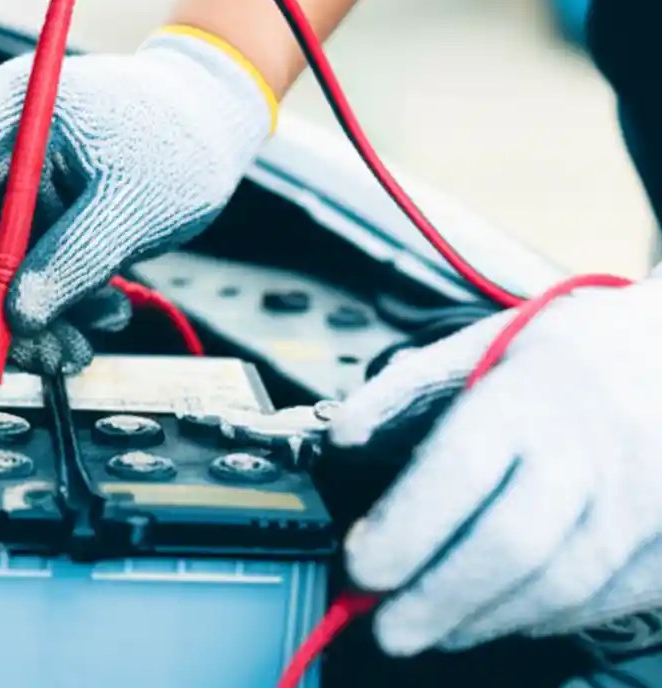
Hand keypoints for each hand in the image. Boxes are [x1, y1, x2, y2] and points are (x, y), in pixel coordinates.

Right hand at [0, 27, 275, 373]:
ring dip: (37, 313)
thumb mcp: (134, 206)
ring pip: (2, 260)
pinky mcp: (36, 206)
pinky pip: (31, 262)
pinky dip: (60, 297)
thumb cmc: (180, 141)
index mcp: (16, 110)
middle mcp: (2, 138)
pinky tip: (100, 315)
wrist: (211, 122)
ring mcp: (17, 175)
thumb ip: (77, 258)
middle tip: (32, 354)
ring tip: (78, 347)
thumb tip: (21, 315)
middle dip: (0, 301)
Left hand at [328, 271, 661, 656]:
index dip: (405, 528)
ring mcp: (643, 499)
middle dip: (437, 600)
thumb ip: (408, 387)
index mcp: (532, 394)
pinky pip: (609, 599)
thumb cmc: (575, 350)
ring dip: (486, 621)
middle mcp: (591, 450)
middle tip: (385, 629)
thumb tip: (340, 438)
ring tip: (433, 632)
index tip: (360, 564)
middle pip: (510, 546)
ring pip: (560, 586)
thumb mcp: (488, 340)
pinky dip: (549, 620)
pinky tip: (503, 618)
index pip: (460, 469)